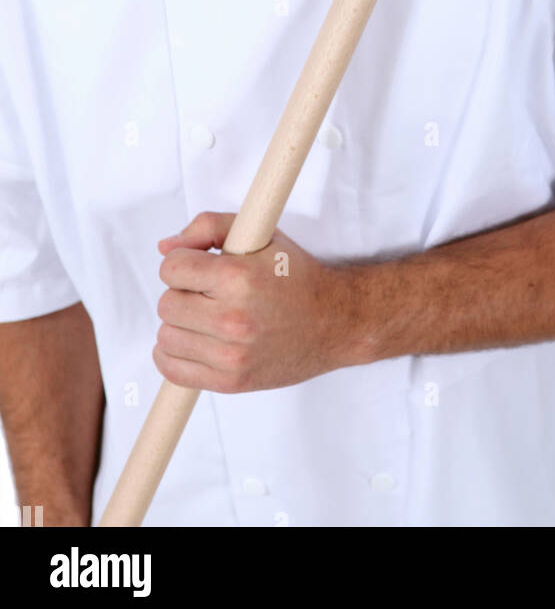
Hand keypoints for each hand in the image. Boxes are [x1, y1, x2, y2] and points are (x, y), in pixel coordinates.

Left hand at [153, 212, 358, 392]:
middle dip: (182, 293)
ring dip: (180, 324)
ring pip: (166, 337)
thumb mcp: (261, 235)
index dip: (182, 263)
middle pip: (166, 304)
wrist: (335, 322)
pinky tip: (195, 341)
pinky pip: (174, 370)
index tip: (198, 267)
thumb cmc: (297, 277)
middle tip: (206, 293)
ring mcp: (231, 354)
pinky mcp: (231, 381)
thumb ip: (209, 227)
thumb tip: (165, 247)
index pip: (172, 268)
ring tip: (205, 317)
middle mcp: (233, 318)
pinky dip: (174, 355)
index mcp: (239, 277)